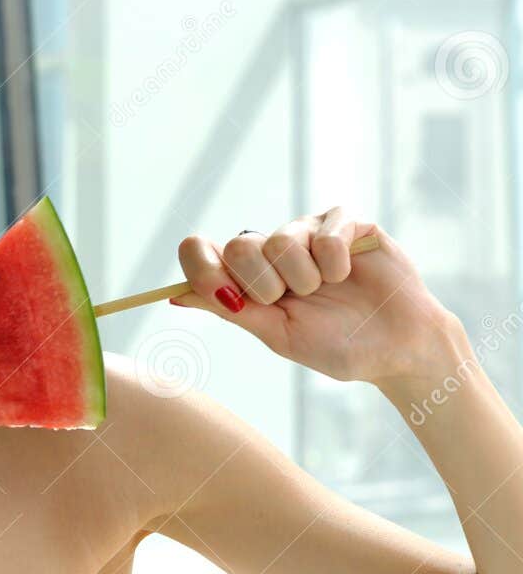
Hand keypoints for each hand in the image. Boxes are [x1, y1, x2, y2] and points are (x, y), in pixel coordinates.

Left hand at [172, 206, 462, 385]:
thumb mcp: (278, 334)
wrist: (397, 351)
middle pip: (239, 246)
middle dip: (264, 284)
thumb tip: (176, 297)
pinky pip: (324, 232)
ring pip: (281, 241)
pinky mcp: (346, 222)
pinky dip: (337, 262)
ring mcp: (308, 231)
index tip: (222, 292)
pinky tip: (350, 274)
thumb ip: (231, 310)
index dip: (200, 266)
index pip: (200, 251)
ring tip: (327, 290)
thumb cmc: (337, 345)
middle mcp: (272, 247)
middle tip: (291, 300)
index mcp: (247, 275)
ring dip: (306, 278)